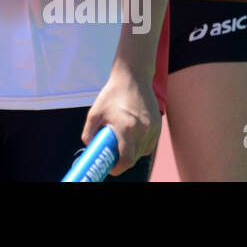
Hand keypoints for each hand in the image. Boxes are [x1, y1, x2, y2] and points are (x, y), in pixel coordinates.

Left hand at [81, 62, 159, 176]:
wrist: (133, 77)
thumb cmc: (112, 94)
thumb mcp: (94, 112)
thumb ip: (89, 133)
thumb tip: (89, 147)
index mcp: (126, 129)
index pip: (126, 160)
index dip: (117, 168)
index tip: (110, 167)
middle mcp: (143, 131)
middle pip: (134, 158)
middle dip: (123, 160)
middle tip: (113, 154)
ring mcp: (152, 129)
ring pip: (143, 152)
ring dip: (132, 152)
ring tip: (122, 139)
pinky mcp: (158, 126)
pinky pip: (149, 144)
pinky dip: (141, 144)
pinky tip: (132, 134)